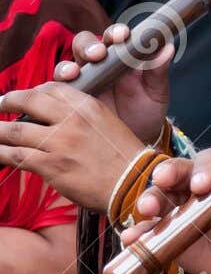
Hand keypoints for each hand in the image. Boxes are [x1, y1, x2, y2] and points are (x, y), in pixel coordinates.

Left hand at [0, 81, 147, 210]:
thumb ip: (82, 118)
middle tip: (0, 104)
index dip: (34, 93)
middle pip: (28, 101)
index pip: (51, 88)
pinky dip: (0, 153)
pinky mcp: (50, 165)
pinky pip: (15, 155)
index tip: (25, 99)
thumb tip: (56, 121)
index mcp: (87, 105)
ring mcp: (59, 141)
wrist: (135, 186)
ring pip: (15, 130)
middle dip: (8, 102)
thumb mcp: (108, 124)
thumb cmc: (125, 159)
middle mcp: (71, 119)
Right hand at [54, 23, 173, 144]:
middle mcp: (97, 65)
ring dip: (68, 66)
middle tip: (98, 54)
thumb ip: (158, 71)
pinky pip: (56, 92)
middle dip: (89, 46)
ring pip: (67, 65)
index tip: (122, 35)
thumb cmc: (147, 111)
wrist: (136, 139)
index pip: (114, 38)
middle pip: (85, 45)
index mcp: (120, 57)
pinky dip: (54, 89)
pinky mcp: (69, 100)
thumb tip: (167, 48)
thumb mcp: (156, 93)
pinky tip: (59, 93)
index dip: (116, 33)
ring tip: (73, 73)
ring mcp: (82, 81)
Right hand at [122, 149, 210, 273]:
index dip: (205, 170)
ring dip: (149, 200)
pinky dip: (138, 234)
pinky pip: (148, 230)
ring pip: (158, 196)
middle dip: (169, 174)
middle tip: (164, 181)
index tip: (202, 185)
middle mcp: (195, 183)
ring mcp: (177, 206)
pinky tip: (131, 239)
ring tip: (146, 210)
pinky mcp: (165, 231)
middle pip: (178, 171)